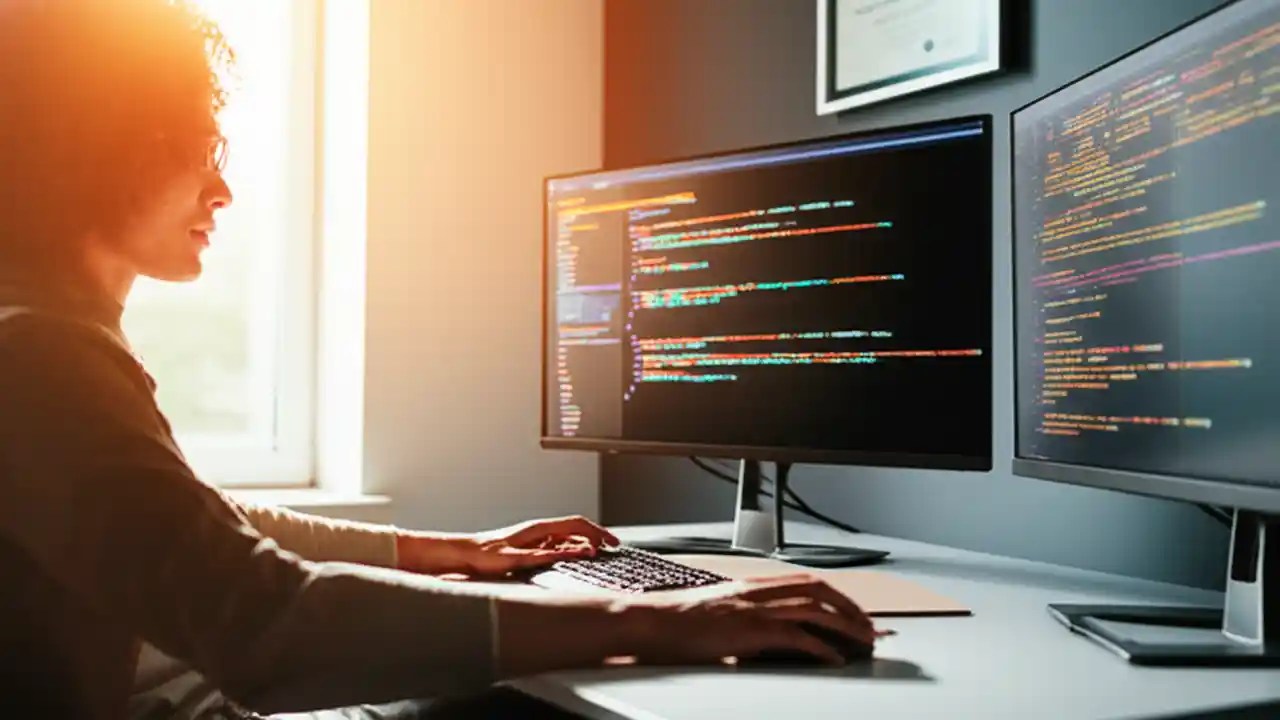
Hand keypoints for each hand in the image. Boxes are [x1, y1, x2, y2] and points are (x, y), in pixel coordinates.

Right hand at [399, 515, 619, 578]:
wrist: (467, 554)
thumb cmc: (496, 553)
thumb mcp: (530, 550)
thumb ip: (551, 549)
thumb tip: (578, 551)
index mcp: (541, 529)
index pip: (575, 523)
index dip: (597, 530)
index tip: (613, 541)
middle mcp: (536, 530)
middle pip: (574, 524)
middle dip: (598, 532)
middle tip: (614, 544)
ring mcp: (525, 541)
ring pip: (560, 534)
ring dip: (582, 540)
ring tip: (599, 548)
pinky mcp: (513, 555)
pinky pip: (538, 554)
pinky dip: (557, 553)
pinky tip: (569, 556)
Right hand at [626, 574, 885, 665]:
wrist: (651, 623)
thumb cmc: (679, 622)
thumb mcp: (720, 613)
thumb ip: (749, 616)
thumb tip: (775, 634)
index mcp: (752, 586)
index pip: (806, 581)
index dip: (836, 595)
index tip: (855, 612)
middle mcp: (757, 591)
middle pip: (818, 589)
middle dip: (849, 607)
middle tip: (869, 628)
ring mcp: (753, 608)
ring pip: (814, 608)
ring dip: (844, 626)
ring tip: (863, 643)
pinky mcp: (748, 629)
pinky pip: (795, 635)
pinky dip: (820, 646)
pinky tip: (834, 659)